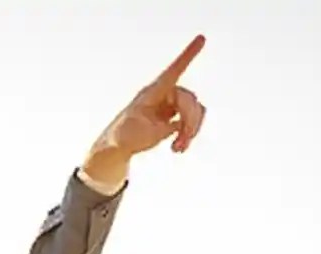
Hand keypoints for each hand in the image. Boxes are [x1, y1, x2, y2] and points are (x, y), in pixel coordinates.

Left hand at [84, 35, 206, 184]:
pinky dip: (189, 135)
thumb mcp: (130, 134)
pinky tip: (178, 148)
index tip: (201, 38)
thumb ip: (151, 130)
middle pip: (189, 99)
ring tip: (178, 148)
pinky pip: (193, 120)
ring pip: (195, 110)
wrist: (119, 144)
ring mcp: (171, 104)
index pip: (172, 72)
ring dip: (191, 130)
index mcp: (151, 93)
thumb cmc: (121, 136)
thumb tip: (170, 127)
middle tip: (183, 140)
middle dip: (190, 121)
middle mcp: (164, 95)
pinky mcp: (176, 115)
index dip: (187, 56)